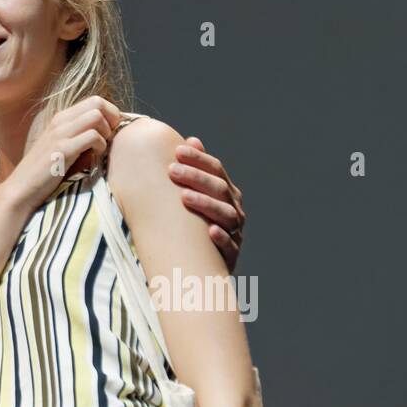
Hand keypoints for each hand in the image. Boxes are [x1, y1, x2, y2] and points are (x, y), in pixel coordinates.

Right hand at [0, 96, 122, 214]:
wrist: (21, 190)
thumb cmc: (45, 174)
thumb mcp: (62, 148)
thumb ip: (79, 137)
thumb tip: (109, 133)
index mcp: (60, 119)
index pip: (95, 100)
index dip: (110, 115)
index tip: (111, 134)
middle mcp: (59, 121)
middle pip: (98, 102)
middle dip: (112, 119)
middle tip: (110, 139)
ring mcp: (59, 134)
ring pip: (96, 115)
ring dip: (106, 132)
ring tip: (100, 149)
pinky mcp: (61, 150)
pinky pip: (92, 136)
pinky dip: (100, 146)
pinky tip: (93, 157)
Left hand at [170, 136, 245, 270]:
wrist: (199, 265)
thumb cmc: (193, 224)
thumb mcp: (195, 196)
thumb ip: (195, 171)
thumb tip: (193, 140)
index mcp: (227, 193)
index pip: (217, 170)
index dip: (199, 160)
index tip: (178, 151)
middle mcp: (234, 210)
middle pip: (220, 189)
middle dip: (196, 177)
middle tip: (172, 171)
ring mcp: (235, 233)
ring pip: (227, 215)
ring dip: (206, 204)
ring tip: (184, 197)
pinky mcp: (231, 257)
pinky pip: (231, 247)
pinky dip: (221, 238)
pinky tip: (210, 231)